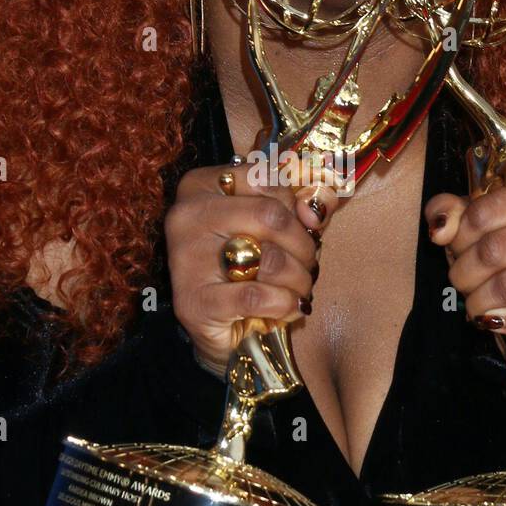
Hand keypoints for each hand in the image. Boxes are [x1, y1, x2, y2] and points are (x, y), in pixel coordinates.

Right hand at [165, 160, 341, 378]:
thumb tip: (319, 203)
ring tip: (301, 288)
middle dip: (304, 245)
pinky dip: (285, 304)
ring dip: (300, 278)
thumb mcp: (279, 226)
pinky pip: (257, 296)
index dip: (298, 202)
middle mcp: (187, 215)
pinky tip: (290, 307)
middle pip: (271, 215)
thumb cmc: (250, 268)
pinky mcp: (194, 301)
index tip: (309, 224)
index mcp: (202, 185)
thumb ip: (305, 202)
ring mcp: (186, 258)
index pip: (266, 177)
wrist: (220, 329)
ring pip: (269, 258)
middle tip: (310, 263)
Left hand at [424, 178, 505, 355]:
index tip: (459, 252)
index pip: (483, 212)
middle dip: (464, 275)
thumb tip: (440, 229)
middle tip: (464, 285)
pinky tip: (501, 323)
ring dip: (480, 304)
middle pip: (494, 250)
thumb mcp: (489, 226)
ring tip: (478, 308)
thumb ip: (455, 213)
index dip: (458, 239)